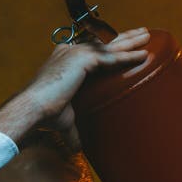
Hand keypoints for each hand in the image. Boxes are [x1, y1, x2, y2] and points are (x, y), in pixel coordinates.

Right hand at [24, 27, 150, 131]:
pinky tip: (144, 55)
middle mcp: (69, 50)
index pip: (90, 45)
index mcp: (64, 57)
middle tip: (142, 33)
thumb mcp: (64, 119)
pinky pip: (112, 58)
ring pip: (110, 45)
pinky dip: (128, 57)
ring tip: (148, 36)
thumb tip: (77, 148)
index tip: (121, 40)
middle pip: (103, 40)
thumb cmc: (45, 115)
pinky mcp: (83, 60)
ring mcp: (76, 53)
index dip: (107, 42)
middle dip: (123, 36)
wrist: (34, 109)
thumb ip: (74, 130)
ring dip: (131, 41)